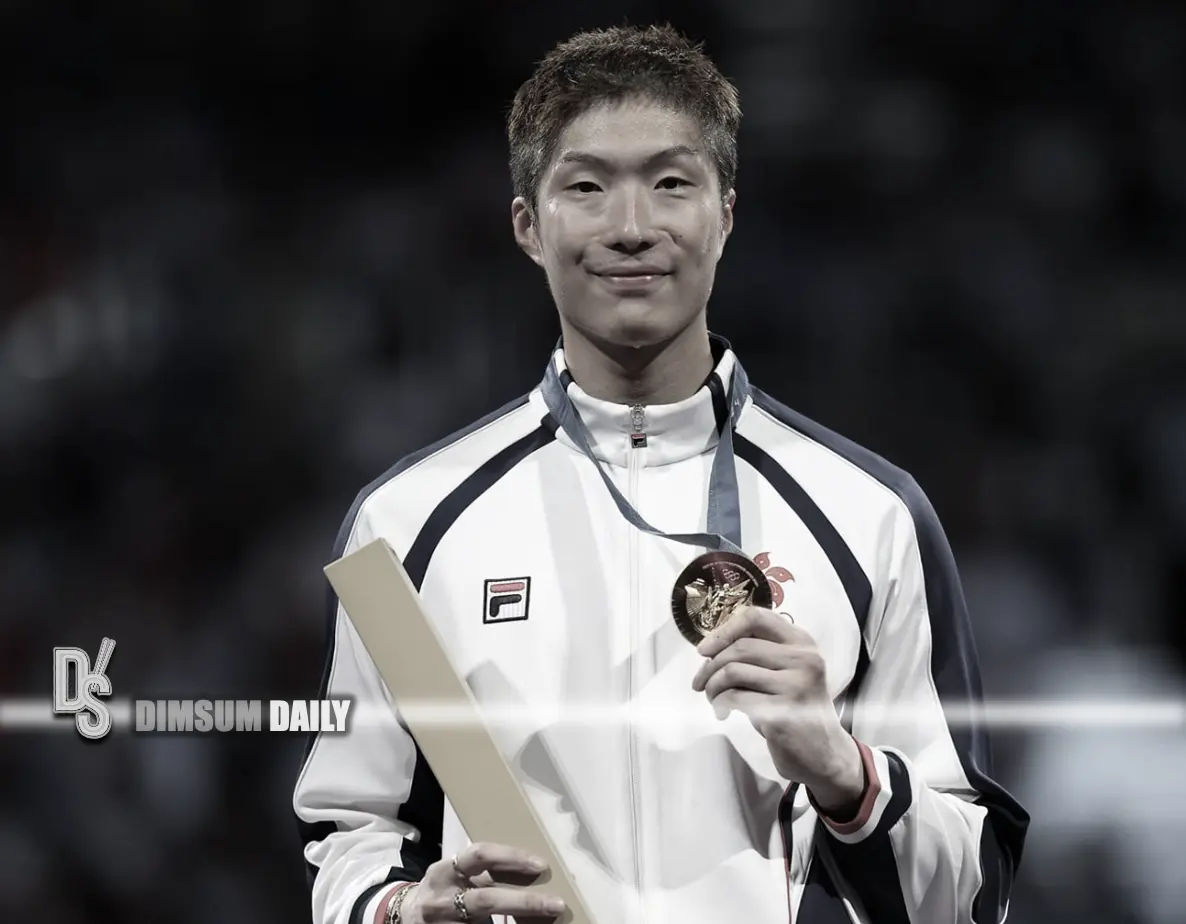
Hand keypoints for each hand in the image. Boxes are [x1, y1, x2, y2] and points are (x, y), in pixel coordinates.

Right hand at [400, 842, 567, 922]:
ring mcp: (442, 923)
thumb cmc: (443, 887)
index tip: (540, 864)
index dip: (511, 857)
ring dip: (516, 923)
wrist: (403, 916)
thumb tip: (532, 868)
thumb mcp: (455, 873)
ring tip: (547, 921)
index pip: (479, 856)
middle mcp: (442, 897)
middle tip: (556, 903)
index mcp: (446, 870)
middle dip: (524, 902)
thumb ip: (483, 872)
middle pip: (486, 899)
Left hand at [691, 606, 864, 809]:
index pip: (756, 617)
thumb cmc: (795, 708)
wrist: (823, 754)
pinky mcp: (783, 712)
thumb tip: (710, 647)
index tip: (704, 650)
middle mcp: (803, 659)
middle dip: (710, 666)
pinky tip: (723, 713)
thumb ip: (759, 652)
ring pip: (733, 671)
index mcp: (802, 642)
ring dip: (712, 686)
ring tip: (712, 698)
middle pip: (740, 647)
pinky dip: (721, 704)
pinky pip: (736, 698)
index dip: (724, 630)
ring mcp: (796, 685)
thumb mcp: (785, 671)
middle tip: (700, 683)